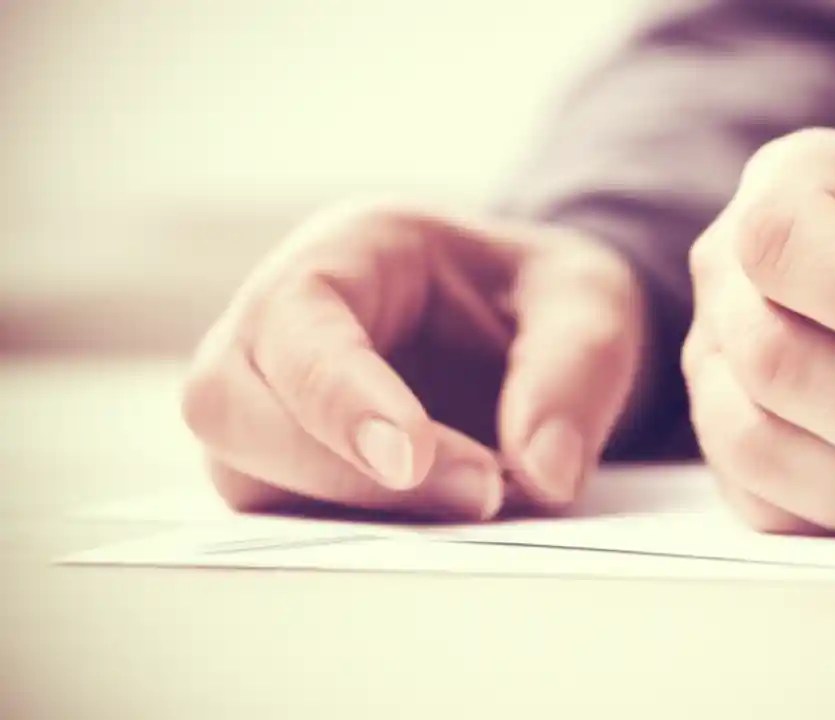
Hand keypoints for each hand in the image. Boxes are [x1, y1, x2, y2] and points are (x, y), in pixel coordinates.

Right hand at [182, 201, 644, 519]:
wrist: (532, 335)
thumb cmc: (544, 299)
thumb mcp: (590, 303)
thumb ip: (575, 369)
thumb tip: (543, 473)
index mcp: (349, 251)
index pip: (296, 322)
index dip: (340, 396)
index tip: (411, 459)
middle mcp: (284, 324)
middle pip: (228, 403)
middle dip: (338, 468)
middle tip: (478, 494)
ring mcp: (275, 400)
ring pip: (245, 474)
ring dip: (350, 513)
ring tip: (477, 509)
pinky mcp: (291, 470)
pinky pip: (286, 518)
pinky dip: (356, 536)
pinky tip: (440, 531)